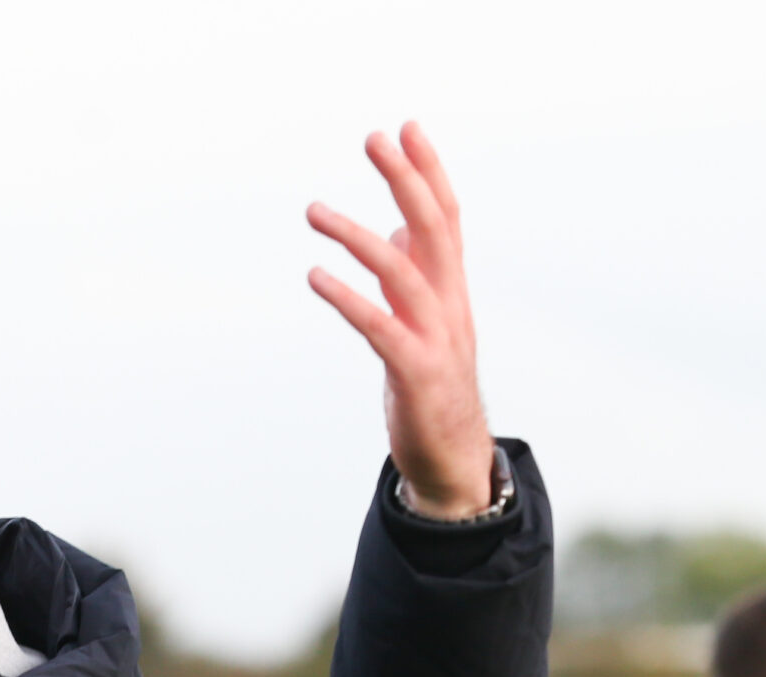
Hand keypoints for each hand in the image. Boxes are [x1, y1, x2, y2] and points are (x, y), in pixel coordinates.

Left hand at [306, 123, 494, 517]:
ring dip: (360, 236)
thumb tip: (399, 228)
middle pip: (435, 229)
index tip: (406, 128)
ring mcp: (437, 339)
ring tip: (314, 210)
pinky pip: (381, 328)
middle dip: (405, 180)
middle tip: (374, 138)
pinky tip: (315, 276)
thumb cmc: (429, 386)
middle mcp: (450, 306)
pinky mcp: (416, 374)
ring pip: (405, 273)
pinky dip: (349, 298)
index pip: (446, 217)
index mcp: (450, 290)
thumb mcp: (421, 323)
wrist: (451, 459)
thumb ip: (412, 275)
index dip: (428, 172)